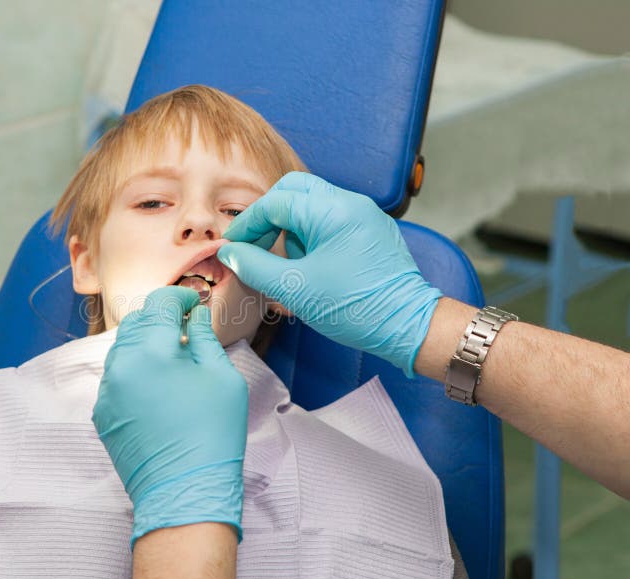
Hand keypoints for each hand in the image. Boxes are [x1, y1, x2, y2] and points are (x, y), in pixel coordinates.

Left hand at [94, 286, 247, 548]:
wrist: (185, 492)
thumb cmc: (212, 434)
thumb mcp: (223, 378)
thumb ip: (206, 338)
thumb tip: (197, 316)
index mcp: (151, 352)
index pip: (159, 304)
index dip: (180, 297)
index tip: (194, 302)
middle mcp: (120, 366)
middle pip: (136, 322)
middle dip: (161, 317)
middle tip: (186, 326)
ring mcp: (107, 391)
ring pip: (122, 348)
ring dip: (145, 341)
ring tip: (172, 355)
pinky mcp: (102, 413)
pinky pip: (116, 376)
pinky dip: (135, 368)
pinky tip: (157, 383)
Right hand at [217, 172, 441, 376]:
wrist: (408, 326)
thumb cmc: (355, 307)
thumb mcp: (296, 289)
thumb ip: (255, 266)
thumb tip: (230, 253)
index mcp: (332, 210)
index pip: (275, 203)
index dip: (247, 225)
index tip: (233, 248)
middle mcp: (350, 203)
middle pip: (294, 191)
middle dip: (269, 218)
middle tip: (257, 247)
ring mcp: (363, 215)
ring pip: (311, 205)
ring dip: (292, 230)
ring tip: (291, 267)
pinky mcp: (370, 231)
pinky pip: (331, 221)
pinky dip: (311, 237)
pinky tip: (310, 268)